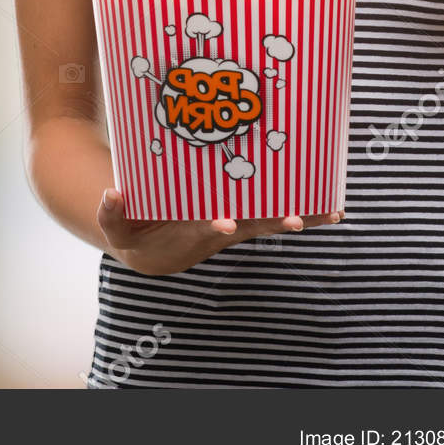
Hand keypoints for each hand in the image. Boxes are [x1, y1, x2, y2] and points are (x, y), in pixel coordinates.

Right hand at [95, 188, 342, 275]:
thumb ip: (111, 214)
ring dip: (301, 217)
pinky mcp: (244, 216)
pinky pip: (275, 213)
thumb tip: (111, 192)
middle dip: (272, 221)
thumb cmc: (134, 234)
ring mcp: (236, 223)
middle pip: (249, 226)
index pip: (204, 227)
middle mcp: (219, 228)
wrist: (154, 252)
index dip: (215, 224)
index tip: (224, 221)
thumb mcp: (118, 229)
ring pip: (270, 220)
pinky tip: (332, 208)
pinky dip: (305, 212)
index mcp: (188, 230)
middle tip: (298, 220)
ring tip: (332, 212)